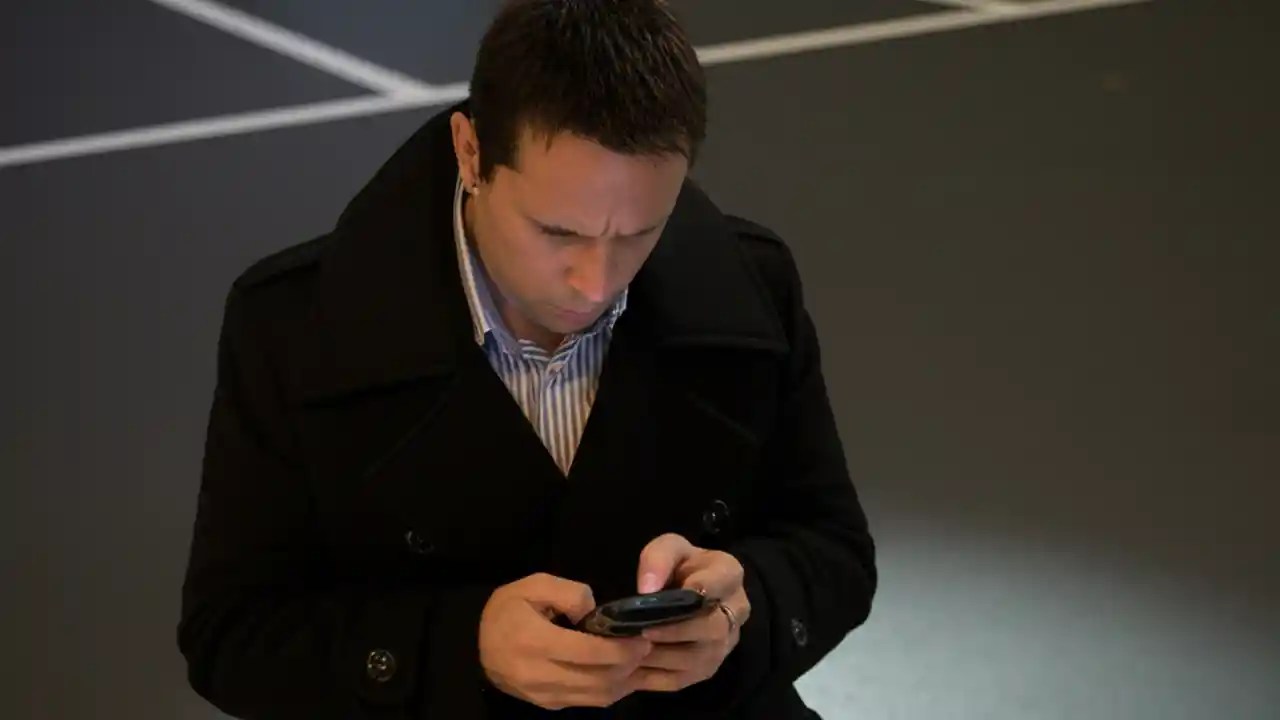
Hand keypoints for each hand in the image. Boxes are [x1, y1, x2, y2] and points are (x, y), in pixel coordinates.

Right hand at [479, 573, 652, 709]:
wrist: (478, 644)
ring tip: (638, 660)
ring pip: (597, 696)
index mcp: (534, 642)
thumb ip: (570, 593)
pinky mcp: (549, 705)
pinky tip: (621, 673)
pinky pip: (588, 702)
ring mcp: (544, 695)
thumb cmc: (508, 609)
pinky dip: (610, 690)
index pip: (589, 653)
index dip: (621, 649)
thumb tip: (597, 614)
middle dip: (629, 665)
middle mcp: (539, 675)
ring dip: (624, 681)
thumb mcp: (535, 585)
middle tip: (646, 647)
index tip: (642, 637)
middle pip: (598, 679)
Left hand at [630, 533, 751, 691]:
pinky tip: (633, 668)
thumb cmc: (679, 566)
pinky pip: (686, 679)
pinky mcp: (709, 668)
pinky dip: (656, 676)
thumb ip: (658, 559)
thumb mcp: (668, 548)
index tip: (664, 597)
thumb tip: (646, 590)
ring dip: (664, 657)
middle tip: (643, 630)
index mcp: (729, 574)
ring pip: (701, 658)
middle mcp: (736, 611)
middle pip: (714, 628)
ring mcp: (726, 643)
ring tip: (634, 650)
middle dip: (675, 631)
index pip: (719, 583)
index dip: (695, 592)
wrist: (688, 593)